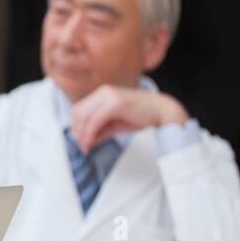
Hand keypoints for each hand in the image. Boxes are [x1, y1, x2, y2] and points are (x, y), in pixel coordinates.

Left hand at [70, 85, 188, 154]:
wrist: (164, 112)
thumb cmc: (142, 118)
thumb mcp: (116, 124)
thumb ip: (100, 130)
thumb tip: (85, 141)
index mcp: (103, 93)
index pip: (78, 109)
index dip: (75, 126)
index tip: (79, 141)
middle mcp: (104, 92)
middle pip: (78, 112)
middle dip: (77, 131)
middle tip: (82, 147)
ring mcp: (109, 96)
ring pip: (84, 116)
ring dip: (82, 135)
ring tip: (86, 148)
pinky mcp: (116, 103)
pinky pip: (95, 120)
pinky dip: (90, 133)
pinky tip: (91, 144)